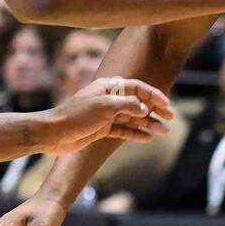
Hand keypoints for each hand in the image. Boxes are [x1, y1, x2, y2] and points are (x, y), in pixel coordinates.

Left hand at [43, 76, 173, 155]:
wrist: (54, 134)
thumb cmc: (76, 116)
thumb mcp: (104, 107)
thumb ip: (127, 106)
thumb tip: (145, 108)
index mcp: (108, 87)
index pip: (137, 87)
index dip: (153, 95)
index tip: (166, 105)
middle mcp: (109, 99)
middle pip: (138, 102)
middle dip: (155, 110)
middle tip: (171, 117)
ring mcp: (106, 114)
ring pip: (133, 118)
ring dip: (148, 124)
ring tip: (164, 131)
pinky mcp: (102, 128)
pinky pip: (124, 130)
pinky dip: (135, 134)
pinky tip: (148, 138)